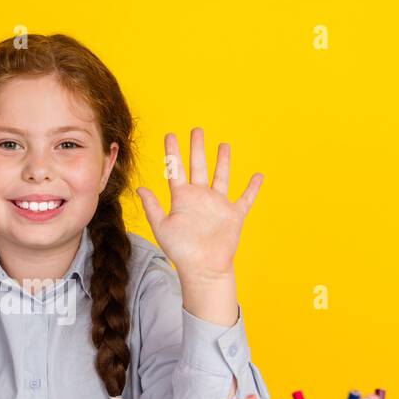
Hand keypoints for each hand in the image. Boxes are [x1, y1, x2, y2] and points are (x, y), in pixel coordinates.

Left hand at [136, 128, 261, 282]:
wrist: (203, 268)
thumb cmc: (181, 251)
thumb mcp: (162, 227)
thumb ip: (152, 207)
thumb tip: (140, 188)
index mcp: (182, 198)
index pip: (176, 169)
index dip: (173, 152)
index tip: (170, 135)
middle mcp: (200, 197)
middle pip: (198, 166)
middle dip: (197, 148)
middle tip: (197, 129)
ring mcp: (218, 204)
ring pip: (221, 176)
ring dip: (223, 161)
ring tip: (224, 144)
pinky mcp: (234, 214)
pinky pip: (246, 198)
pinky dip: (253, 188)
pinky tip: (258, 176)